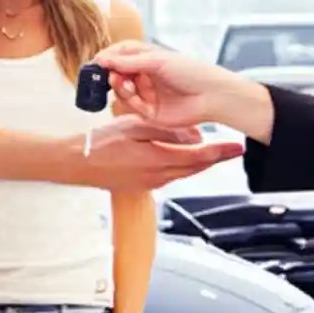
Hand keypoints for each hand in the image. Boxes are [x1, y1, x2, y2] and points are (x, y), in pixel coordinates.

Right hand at [78, 114, 243, 191]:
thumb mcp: (134, 127)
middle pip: (195, 168)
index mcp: (158, 161)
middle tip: (232, 149)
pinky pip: (170, 175)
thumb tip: (191, 136)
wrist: (76, 164)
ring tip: (212, 151)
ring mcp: (150, 183)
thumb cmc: (101, 142)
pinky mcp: (142, 185)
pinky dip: (182, 165)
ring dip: (198, 161)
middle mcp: (158, 177)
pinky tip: (182, 157)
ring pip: (183, 172)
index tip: (237, 147)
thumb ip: (164, 131)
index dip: (220, 152)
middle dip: (215, 158)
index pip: (198, 156)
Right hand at [91, 40, 241, 127]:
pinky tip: (132, 92)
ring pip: (122, 90)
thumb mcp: (157, 61)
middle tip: (107, 73)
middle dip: (111, 73)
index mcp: (149, 58)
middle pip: (118, 73)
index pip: (122, 54)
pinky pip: (131, 105)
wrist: (211, 96)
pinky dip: (128, 98)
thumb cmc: (191, 72)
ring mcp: (147, 94)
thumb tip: (103, 59)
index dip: (109, 57)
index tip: (98, 61)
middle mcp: (146, 75)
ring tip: (122, 82)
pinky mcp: (150, 112)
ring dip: (119, 85)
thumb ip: (129, 62)